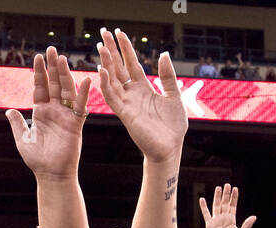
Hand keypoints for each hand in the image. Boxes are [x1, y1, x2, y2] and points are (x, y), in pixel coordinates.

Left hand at [4, 46, 89, 179]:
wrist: (51, 174)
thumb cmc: (37, 160)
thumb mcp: (23, 139)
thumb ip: (17, 124)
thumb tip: (9, 111)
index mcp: (41, 113)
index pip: (40, 88)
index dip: (39, 73)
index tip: (37, 56)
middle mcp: (54, 111)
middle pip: (53, 84)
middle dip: (52, 67)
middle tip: (51, 49)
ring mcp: (65, 116)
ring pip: (66, 91)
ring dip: (64, 75)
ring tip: (61, 58)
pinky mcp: (75, 124)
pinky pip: (79, 107)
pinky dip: (82, 94)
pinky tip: (84, 80)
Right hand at [96, 29, 185, 163]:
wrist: (170, 147)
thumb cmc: (172, 126)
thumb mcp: (174, 95)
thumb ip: (167, 76)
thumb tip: (163, 54)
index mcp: (143, 88)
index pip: (131, 63)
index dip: (125, 48)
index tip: (118, 32)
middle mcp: (132, 93)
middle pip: (118, 67)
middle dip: (111, 50)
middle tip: (103, 32)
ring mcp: (127, 103)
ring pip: (113, 80)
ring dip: (107, 63)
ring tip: (101, 47)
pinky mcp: (125, 114)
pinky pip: (112, 97)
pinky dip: (107, 84)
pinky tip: (103, 71)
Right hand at [199, 183, 256, 227]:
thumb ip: (246, 225)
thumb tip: (254, 216)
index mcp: (231, 220)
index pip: (233, 206)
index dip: (234, 197)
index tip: (235, 189)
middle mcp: (224, 218)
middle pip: (225, 203)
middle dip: (226, 194)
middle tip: (227, 185)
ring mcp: (216, 220)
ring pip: (217, 206)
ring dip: (217, 197)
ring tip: (218, 188)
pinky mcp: (209, 224)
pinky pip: (206, 214)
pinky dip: (203, 207)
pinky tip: (202, 199)